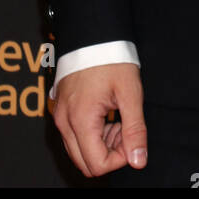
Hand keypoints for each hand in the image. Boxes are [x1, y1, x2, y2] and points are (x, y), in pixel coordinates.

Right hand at [52, 63, 146, 177]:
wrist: (92, 34)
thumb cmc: (111, 59)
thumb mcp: (130, 93)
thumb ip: (135, 129)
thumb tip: (138, 160)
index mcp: (81, 120)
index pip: (97, 165)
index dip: (120, 158)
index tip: (131, 136)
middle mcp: (64, 122)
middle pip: (85, 163)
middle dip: (110, 153)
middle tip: (125, 128)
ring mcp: (60, 116)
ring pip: (78, 152)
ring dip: (101, 145)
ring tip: (117, 119)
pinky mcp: (61, 110)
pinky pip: (73, 137)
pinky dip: (91, 135)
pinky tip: (106, 115)